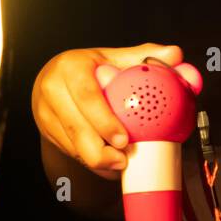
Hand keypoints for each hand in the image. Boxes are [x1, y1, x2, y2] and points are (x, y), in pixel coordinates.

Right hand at [32, 41, 184, 180]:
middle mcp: (53, 89)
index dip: (104, 120)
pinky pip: (71, 153)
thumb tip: (175, 55)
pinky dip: (92, 163)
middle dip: (101, 151)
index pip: (87, 96)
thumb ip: (144, 57)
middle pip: (76, 128)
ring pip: (73, 146)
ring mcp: (45, 113)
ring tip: (121, 164)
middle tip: (124, 160)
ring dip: (99, 160)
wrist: (55, 79)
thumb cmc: (90, 69)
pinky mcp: (46, 131)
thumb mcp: (113, 58)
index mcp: (71, 67)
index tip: (124, 139)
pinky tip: (109, 165)